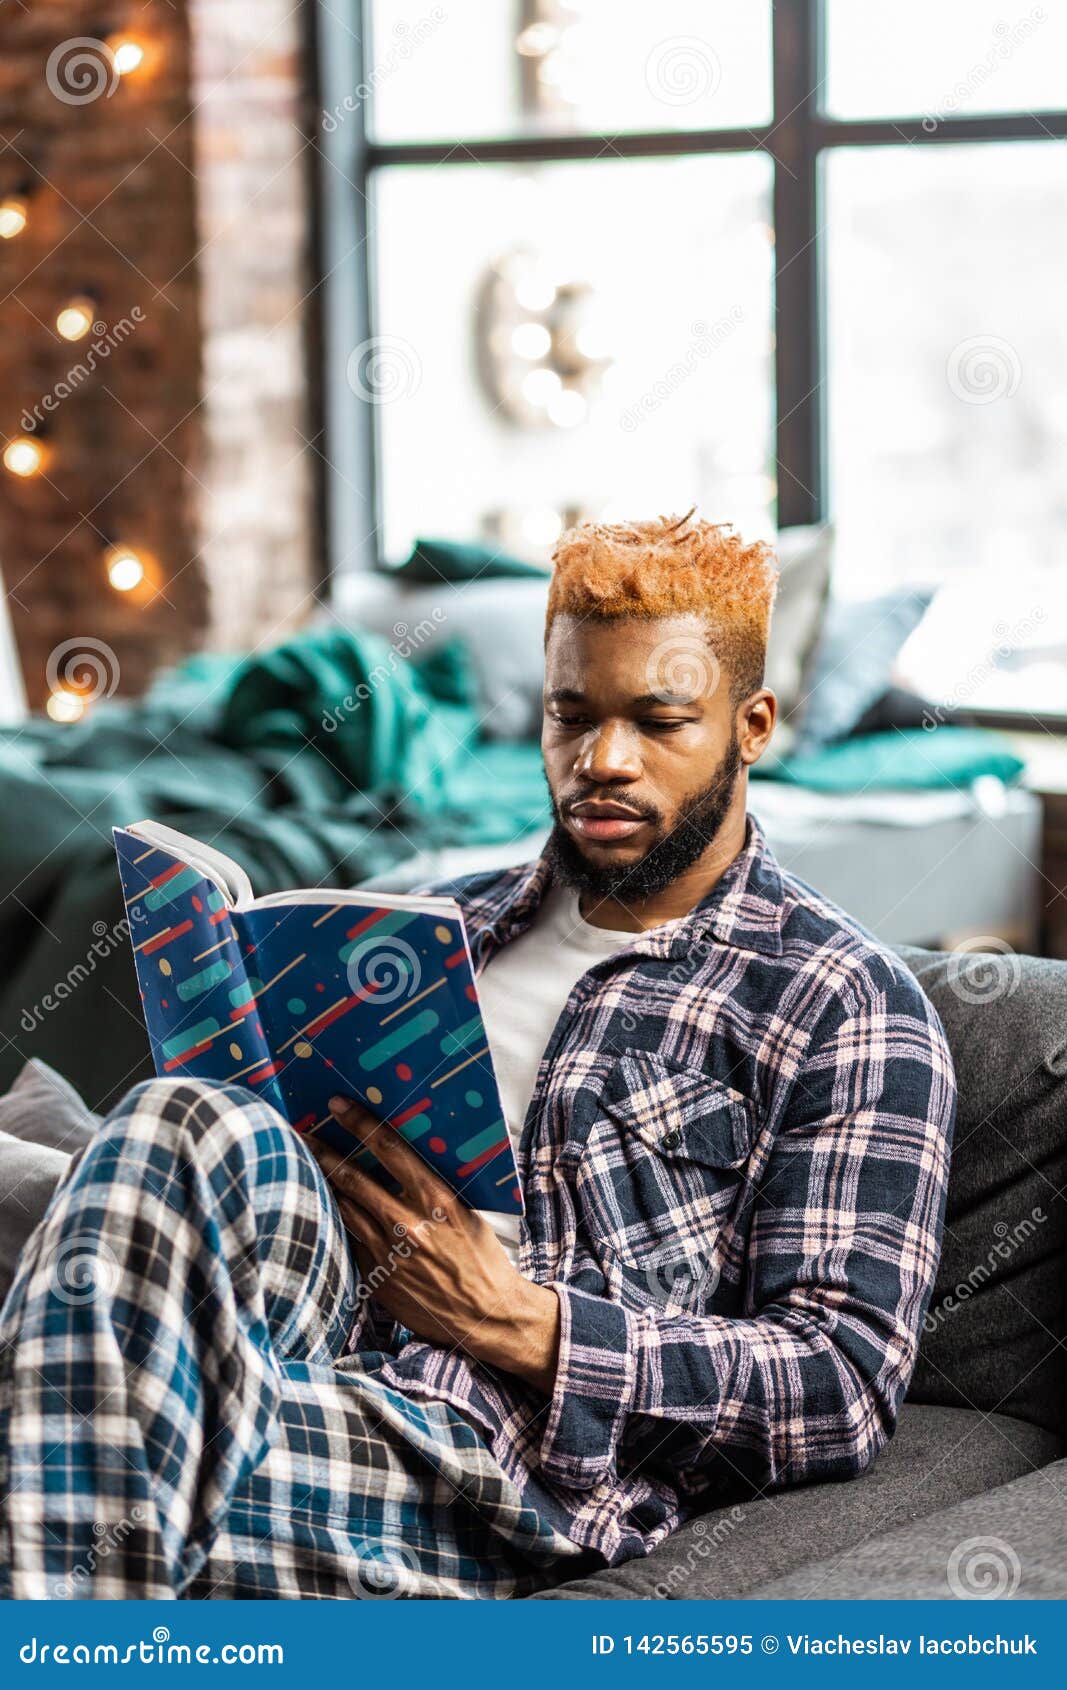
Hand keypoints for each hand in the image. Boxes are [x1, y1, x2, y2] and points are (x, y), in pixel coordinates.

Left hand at [309, 1095, 559, 1394]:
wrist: (485, 1316)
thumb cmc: (481, 1258)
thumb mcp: (467, 1212)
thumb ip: (432, 1187)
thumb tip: (400, 1157)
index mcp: (437, 1199)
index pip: (390, 1149)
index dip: (360, 1123)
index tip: (338, 1105)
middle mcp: (409, 1223)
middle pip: (354, 1177)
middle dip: (325, 1150)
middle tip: (303, 1132)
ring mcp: (388, 1253)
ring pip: (344, 1208)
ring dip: (323, 1183)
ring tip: (306, 1164)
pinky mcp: (376, 1277)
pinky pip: (351, 1241)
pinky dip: (339, 1222)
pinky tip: (326, 1209)